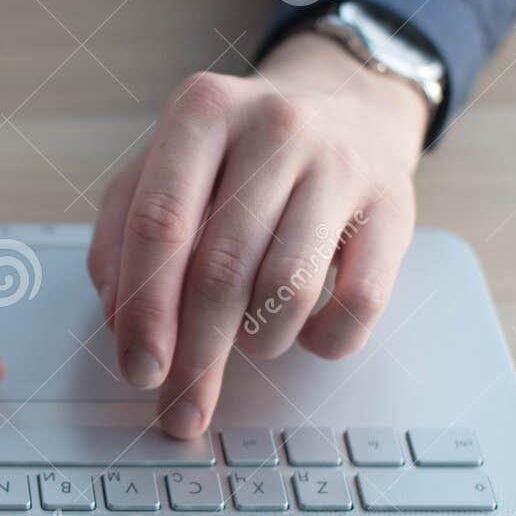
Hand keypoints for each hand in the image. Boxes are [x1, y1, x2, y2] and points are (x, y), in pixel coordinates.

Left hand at [87, 32, 429, 438]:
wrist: (347, 108)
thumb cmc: (237, 158)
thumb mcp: (163, 173)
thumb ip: (122, 239)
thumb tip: (121, 324)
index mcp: (202, 112)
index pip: (159, 224)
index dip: (144, 310)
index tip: (140, 371)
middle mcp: (275, 127)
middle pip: (220, 268)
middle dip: (195, 358)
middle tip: (182, 407)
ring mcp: (340, 164)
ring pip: (287, 291)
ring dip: (258, 342)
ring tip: (248, 339)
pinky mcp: (395, 208)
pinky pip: (358, 305)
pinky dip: (322, 339)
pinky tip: (303, 330)